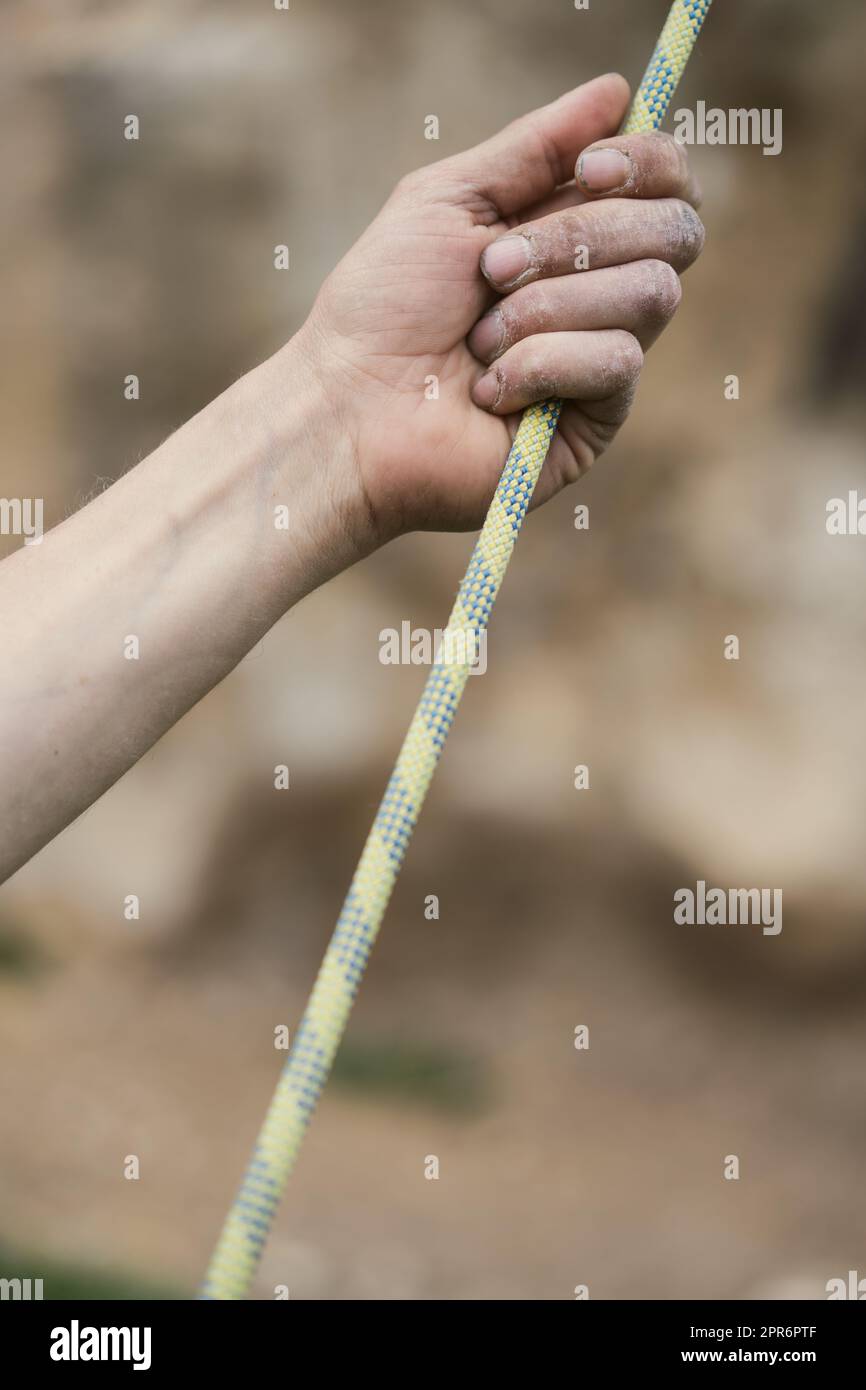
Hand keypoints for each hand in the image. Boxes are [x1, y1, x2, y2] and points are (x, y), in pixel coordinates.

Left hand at [295, 73, 703, 546]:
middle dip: (578, 239)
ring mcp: (604, 359)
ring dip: (546, 306)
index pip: (666, 184)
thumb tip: (620, 91)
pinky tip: (490, 390)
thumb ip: (535, 146)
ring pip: (650, 295)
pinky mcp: (598, 420)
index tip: (589, 168)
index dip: (648, 163)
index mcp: (571, 233)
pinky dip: (542, 363)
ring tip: (479, 339)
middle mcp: (601, 291)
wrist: (352, 408)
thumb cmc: (384, 307)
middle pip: (674, 233)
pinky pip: (617, 362)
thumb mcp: (449, 200)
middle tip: (493, 268)